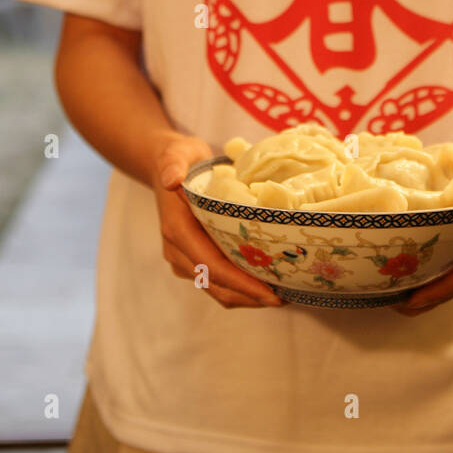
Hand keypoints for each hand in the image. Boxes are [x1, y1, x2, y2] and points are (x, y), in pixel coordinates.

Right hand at [151, 131, 285, 309]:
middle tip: (285, 297)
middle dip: (249, 295)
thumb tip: (171, 180)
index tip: (268, 292)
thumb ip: (173, 164)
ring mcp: (184, 258)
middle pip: (215, 283)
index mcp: (176, 229)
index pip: (209, 265)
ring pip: (216, 288)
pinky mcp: (194, 259)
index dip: (239, 282)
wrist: (168, 166)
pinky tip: (266, 282)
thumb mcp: (177, 154)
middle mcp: (177, 250)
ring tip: (281, 293)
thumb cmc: (179, 159)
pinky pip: (217, 281)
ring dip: (247, 296)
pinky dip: (240, 287)